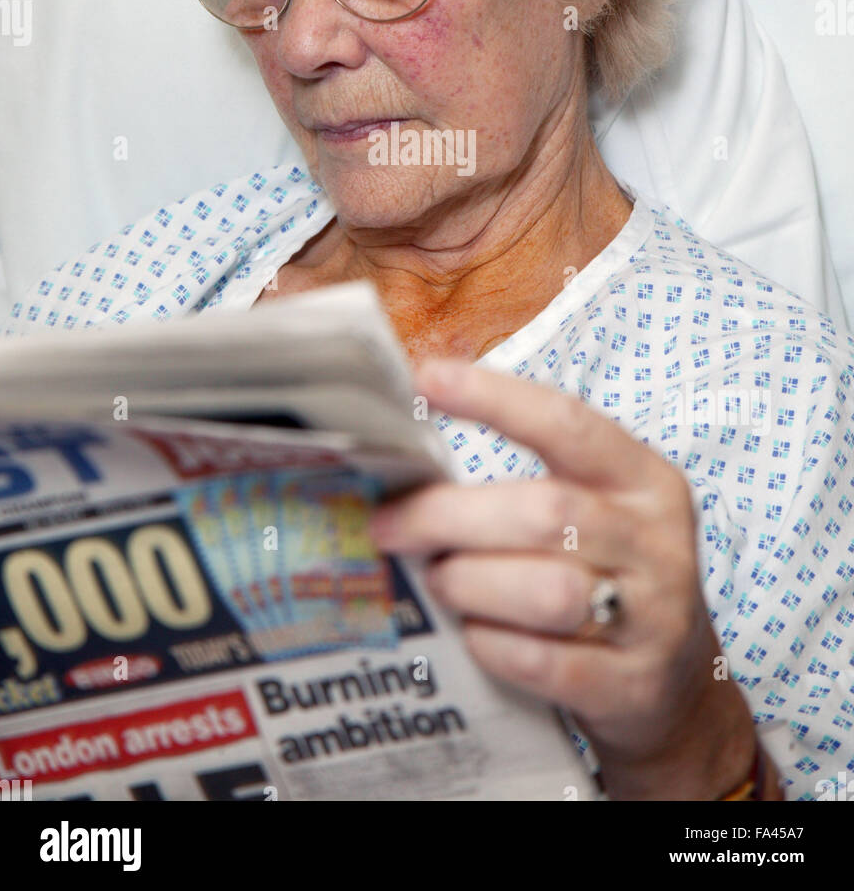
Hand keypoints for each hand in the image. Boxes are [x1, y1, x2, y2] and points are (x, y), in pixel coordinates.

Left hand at [369, 357, 763, 800]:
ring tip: (436, 581)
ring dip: (470, 583)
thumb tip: (408, 467)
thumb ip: (522, 484)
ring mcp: (653, 617)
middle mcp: (656, 541)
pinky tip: (471, 633)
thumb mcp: (593, 513)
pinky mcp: (633, 685)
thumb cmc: (606, 576)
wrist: (679, 687)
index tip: (425, 379)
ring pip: (546, 590)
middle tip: (388, 524)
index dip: (495, 398)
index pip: (568, 423)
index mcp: (643, 479)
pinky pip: (545, 661)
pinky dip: (493, 643)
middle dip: (449, 515)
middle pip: (545, 512)